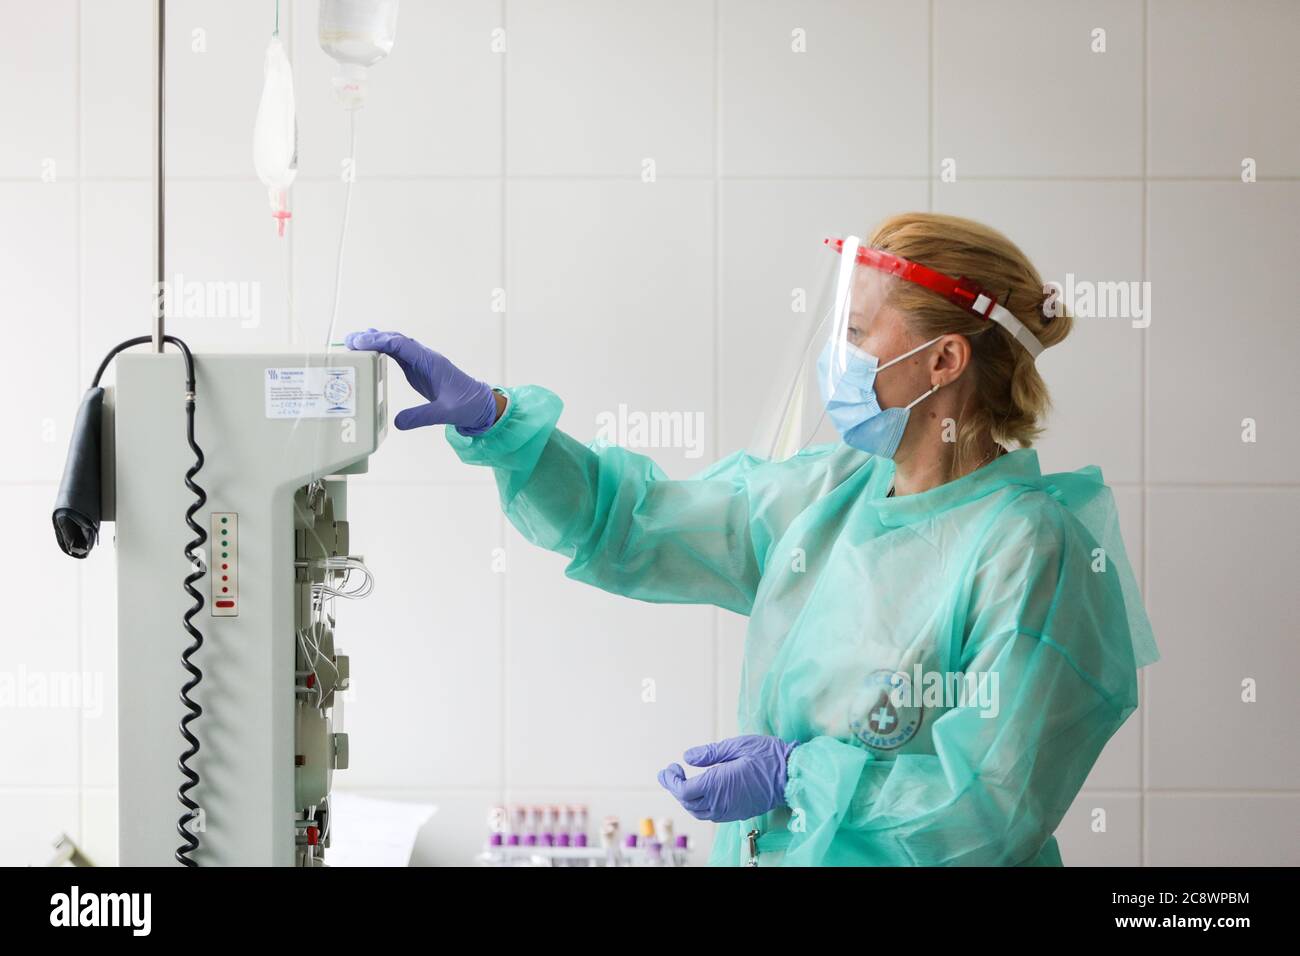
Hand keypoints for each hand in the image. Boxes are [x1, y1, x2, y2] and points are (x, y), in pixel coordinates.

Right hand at [345, 328, 498, 433]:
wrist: (479, 404)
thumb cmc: (466, 405)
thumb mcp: (445, 413)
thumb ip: (422, 416)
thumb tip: (396, 422)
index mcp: (431, 362)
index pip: (402, 345)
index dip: (380, 341)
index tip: (360, 343)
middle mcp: (424, 357)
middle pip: (395, 340)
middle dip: (372, 338)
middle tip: (349, 342)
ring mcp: (420, 361)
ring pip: (394, 344)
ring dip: (374, 342)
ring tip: (351, 343)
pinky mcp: (417, 369)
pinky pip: (397, 354)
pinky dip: (381, 351)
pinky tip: (367, 351)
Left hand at [657, 735, 798, 822]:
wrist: (792, 775)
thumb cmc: (767, 756)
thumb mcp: (737, 745)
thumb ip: (710, 753)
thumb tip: (687, 757)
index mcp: (718, 784)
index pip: (683, 790)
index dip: (671, 781)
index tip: (669, 768)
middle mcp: (721, 802)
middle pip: (688, 803)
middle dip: (675, 788)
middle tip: (672, 772)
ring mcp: (730, 811)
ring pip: (699, 811)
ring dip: (687, 798)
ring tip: (684, 780)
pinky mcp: (737, 813)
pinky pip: (712, 814)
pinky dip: (700, 804)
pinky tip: (703, 790)